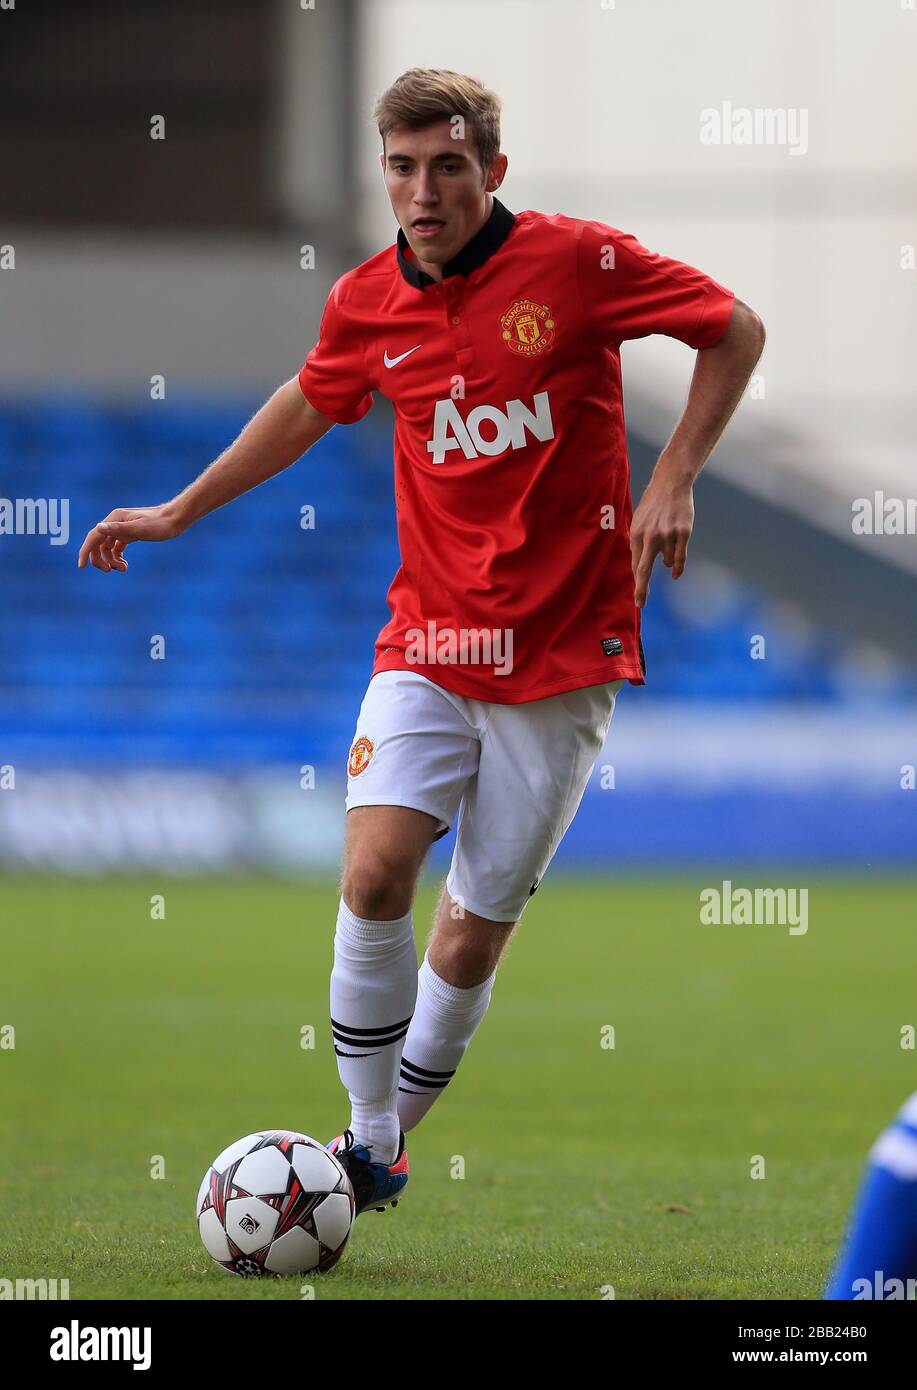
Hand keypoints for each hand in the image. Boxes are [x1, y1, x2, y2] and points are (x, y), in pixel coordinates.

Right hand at [77, 502, 185, 572]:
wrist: (175, 518)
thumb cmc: (160, 524)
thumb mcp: (140, 529)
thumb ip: (119, 530)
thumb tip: (98, 528)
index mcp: (114, 519)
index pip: (93, 537)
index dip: (86, 552)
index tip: (81, 566)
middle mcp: (115, 523)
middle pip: (98, 544)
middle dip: (100, 559)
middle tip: (109, 571)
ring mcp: (122, 528)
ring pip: (107, 547)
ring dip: (111, 560)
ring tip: (123, 569)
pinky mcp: (130, 534)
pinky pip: (116, 547)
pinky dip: (117, 557)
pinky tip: (124, 564)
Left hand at [630, 473, 694, 607]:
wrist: (671, 483)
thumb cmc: (653, 505)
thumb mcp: (639, 521)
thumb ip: (639, 543)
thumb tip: (640, 568)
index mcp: (636, 533)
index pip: (635, 565)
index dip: (636, 583)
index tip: (638, 599)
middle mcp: (650, 536)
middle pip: (644, 570)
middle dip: (642, 589)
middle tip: (640, 603)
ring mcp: (667, 534)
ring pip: (667, 561)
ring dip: (667, 559)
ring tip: (667, 538)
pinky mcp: (683, 532)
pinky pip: (680, 557)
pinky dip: (677, 567)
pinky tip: (675, 574)